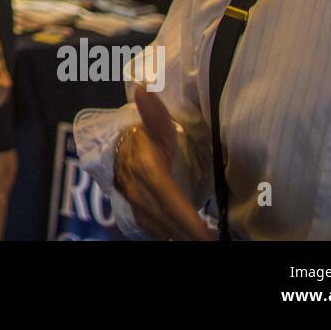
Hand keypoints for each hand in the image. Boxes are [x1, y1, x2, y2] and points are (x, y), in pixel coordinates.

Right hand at [113, 87, 213, 239]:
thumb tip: (143, 89)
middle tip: (216, 242)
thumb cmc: (143, 139)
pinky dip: (176, 236)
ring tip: (208, 241)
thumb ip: (154, 112)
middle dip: (193, 236)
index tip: (209, 237)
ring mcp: (139, 209)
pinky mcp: (141, 218)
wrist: (114, 153)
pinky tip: (191, 238)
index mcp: (149, 173)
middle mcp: (141, 195)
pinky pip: (160, 234)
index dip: (190, 223)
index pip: (172, 203)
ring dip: (186, 237)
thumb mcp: (154, 125)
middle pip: (171, 224)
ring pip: (166, 232)